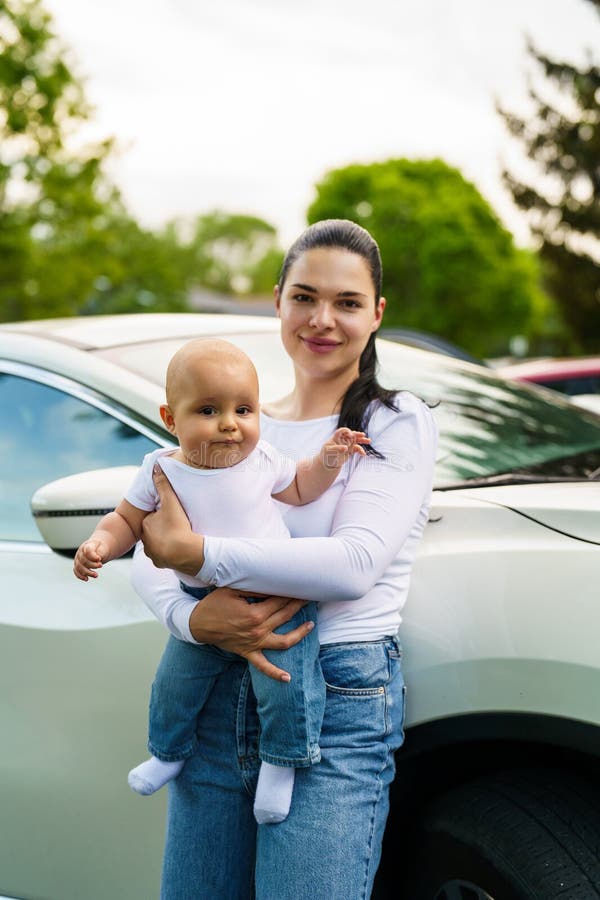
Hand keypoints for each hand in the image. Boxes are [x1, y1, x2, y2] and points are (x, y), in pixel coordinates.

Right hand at [74, 539, 108, 580]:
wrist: (97, 548)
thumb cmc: (100, 548)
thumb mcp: (103, 548)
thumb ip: (100, 553)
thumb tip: (98, 559)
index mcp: (87, 546)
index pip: (87, 551)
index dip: (93, 556)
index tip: (99, 559)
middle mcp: (80, 552)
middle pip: (83, 560)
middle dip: (92, 565)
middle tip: (101, 566)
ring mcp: (77, 559)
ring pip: (79, 567)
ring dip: (87, 572)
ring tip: (96, 575)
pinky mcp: (77, 565)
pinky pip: (76, 571)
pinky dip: (80, 576)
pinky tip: (87, 579)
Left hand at [140, 464, 204, 574]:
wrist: (185, 552)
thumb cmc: (177, 527)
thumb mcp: (171, 502)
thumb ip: (163, 485)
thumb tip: (156, 468)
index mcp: (146, 525)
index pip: (153, 518)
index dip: (164, 516)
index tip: (173, 517)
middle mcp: (145, 540)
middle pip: (155, 531)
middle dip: (163, 529)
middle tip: (178, 527)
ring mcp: (152, 553)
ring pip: (158, 544)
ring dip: (166, 541)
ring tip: (179, 539)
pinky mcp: (159, 563)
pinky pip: (163, 556)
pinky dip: (169, 553)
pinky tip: (178, 550)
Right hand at [189, 588, 312, 681]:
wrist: (198, 624)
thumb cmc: (215, 604)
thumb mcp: (232, 590)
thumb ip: (253, 588)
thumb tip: (271, 584)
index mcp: (255, 614)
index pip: (279, 601)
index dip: (291, 593)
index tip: (301, 586)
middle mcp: (258, 630)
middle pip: (284, 616)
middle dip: (298, 605)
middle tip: (308, 596)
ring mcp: (254, 644)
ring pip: (284, 642)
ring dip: (299, 634)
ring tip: (310, 625)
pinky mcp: (248, 653)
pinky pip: (264, 666)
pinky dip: (276, 673)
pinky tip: (288, 678)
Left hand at [322, 428, 370, 467]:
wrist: (328, 463)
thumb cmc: (326, 455)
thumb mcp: (329, 452)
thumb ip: (337, 448)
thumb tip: (346, 447)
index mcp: (336, 438)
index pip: (342, 431)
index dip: (347, 431)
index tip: (350, 434)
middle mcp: (343, 440)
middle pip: (351, 434)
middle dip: (357, 434)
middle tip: (363, 435)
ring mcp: (347, 444)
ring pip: (356, 440)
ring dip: (362, 440)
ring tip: (369, 441)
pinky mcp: (350, 450)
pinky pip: (357, 448)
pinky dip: (361, 450)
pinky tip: (363, 454)